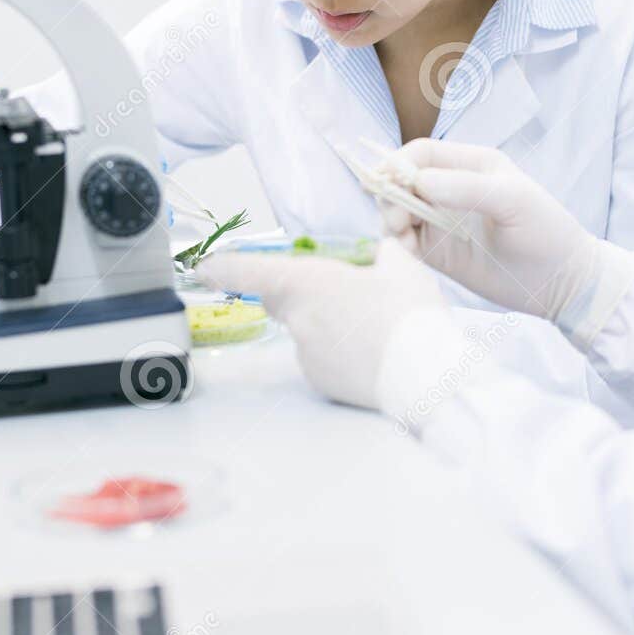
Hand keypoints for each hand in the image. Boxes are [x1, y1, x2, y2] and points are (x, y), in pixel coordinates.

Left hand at [196, 238, 446, 411]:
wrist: (426, 375)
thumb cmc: (412, 316)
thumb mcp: (403, 268)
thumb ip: (383, 253)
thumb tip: (382, 252)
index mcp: (309, 282)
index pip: (249, 272)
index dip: (224, 267)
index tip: (207, 266)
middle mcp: (299, 319)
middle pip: (280, 299)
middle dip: (296, 291)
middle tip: (334, 289)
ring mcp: (307, 354)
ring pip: (305, 330)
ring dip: (326, 324)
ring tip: (371, 326)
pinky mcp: (320, 382)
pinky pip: (319, 358)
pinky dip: (337, 352)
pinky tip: (370, 351)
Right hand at [380, 139, 596, 320]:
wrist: (559, 283)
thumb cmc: (545, 231)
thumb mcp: (513, 200)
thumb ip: (468, 188)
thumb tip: (419, 182)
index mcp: (470, 165)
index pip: (421, 153)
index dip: (398, 163)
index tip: (388, 182)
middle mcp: (450, 190)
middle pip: (401, 181)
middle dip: (390, 194)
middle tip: (396, 218)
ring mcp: (441, 222)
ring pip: (398, 211)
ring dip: (390, 219)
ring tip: (401, 236)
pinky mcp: (437, 253)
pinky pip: (404, 243)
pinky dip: (397, 245)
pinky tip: (406, 252)